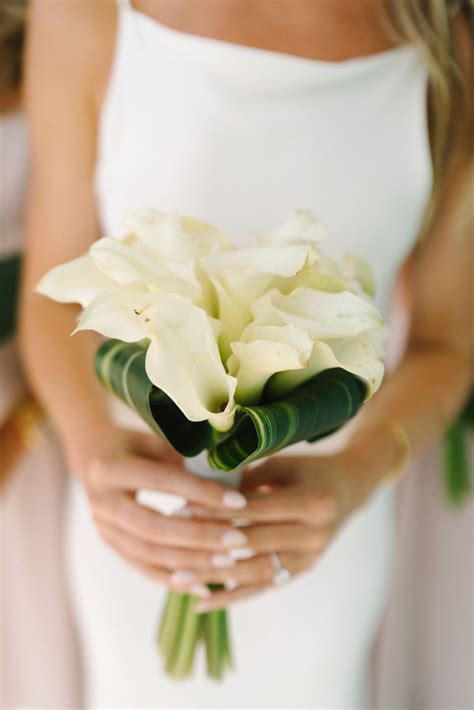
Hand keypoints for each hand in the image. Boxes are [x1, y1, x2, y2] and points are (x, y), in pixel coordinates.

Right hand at [73, 426, 251, 596]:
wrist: (92, 454)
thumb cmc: (133, 442)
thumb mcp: (154, 438)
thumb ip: (183, 456)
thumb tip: (229, 473)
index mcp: (111, 468)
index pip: (163, 482)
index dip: (202, 492)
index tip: (238, 501)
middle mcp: (102, 502)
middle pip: (154, 527)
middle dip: (199, 536)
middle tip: (238, 540)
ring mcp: (103, 527)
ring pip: (148, 554)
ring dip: (191, 562)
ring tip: (228, 562)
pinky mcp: (110, 544)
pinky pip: (143, 568)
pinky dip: (174, 579)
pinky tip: (204, 584)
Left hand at [174, 451, 373, 610]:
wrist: (348, 489)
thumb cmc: (309, 469)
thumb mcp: (282, 464)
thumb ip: (248, 479)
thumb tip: (202, 489)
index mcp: (314, 502)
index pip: (257, 508)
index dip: (219, 510)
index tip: (183, 508)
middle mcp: (316, 535)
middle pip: (255, 544)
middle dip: (211, 543)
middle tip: (171, 541)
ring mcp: (310, 559)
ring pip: (256, 573)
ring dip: (215, 578)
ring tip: (177, 577)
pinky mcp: (302, 573)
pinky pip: (262, 588)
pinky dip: (231, 597)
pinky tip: (201, 602)